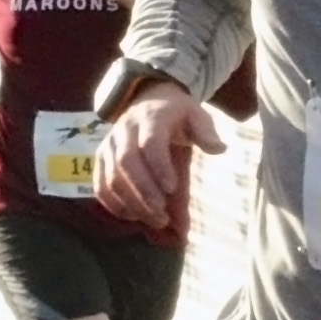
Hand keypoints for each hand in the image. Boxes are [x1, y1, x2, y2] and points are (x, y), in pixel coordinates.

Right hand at [96, 81, 219, 227]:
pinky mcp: (100, 158)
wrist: (148, 99)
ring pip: (111, 177)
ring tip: (156, 220)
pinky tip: (134, 216)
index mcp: (151, 117)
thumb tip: (219, 148)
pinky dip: (114, 204)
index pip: (150, 142)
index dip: (159, 167)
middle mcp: (125, 129)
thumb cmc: (176, 115)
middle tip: (162, 214)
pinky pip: (100, 185)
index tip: (172, 189)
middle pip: (127, 161)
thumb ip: (206, 132)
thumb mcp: (196, 116)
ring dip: (132, 203)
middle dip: (144, 191)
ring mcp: (109, 144)